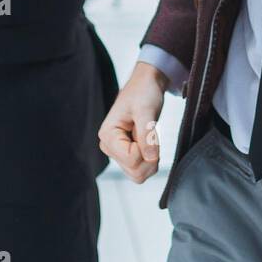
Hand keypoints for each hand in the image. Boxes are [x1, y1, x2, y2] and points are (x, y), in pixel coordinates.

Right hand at [99, 60, 167, 182]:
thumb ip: (147, 134)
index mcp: (108, 135)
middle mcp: (109, 147)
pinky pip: (141, 171)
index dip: (146, 148)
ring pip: (138, 175)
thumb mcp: (146, 110)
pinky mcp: (127, 155)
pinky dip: (151, 161)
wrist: (146, 86)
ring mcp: (118, 153)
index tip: (149, 130)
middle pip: (134, 172)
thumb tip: (151, 159)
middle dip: (150, 158)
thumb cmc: (143, 93)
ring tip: (151, 139)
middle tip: (153, 135)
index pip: (131, 158)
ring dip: (151, 161)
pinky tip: (150, 143)